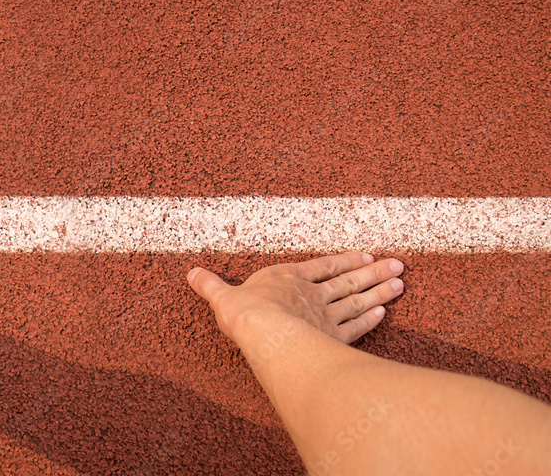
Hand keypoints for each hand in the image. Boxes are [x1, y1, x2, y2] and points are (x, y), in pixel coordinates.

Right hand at [187, 252, 403, 343]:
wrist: (265, 333)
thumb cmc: (245, 314)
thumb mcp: (222, 297)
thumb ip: (210, 285)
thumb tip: (190, 272)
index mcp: (288, 278)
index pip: (323, 266)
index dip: (344, 260)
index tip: (366, 254)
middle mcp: (312, 294)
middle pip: (348, 281)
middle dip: (374, 272)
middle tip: (398, 264)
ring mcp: (325, 315)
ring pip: (358, 301)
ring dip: (380, 291)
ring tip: (400, 283)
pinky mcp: (331, 337)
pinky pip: (355, 326)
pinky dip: (370, 319)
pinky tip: (384, 313)